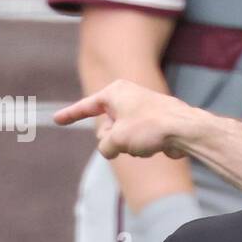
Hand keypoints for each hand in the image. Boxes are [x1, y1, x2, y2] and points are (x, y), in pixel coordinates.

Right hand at [54, 79, 196, 159]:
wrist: (186, 130)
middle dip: (113, 139)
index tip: (56, 120)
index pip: (86, 107)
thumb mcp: (116, 139)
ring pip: (122, 137)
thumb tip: (110, 149)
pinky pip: (137, 142)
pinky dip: (143, 147)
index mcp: (115, 92)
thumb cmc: (151, 127)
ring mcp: (141, 111)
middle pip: (106, 127)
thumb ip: (104, 146)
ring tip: (146, 142)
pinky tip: (157, 146)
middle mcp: (127, 97)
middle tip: (127, 140)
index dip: (70, 115)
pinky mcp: (153, 124)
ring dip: (129, 146)